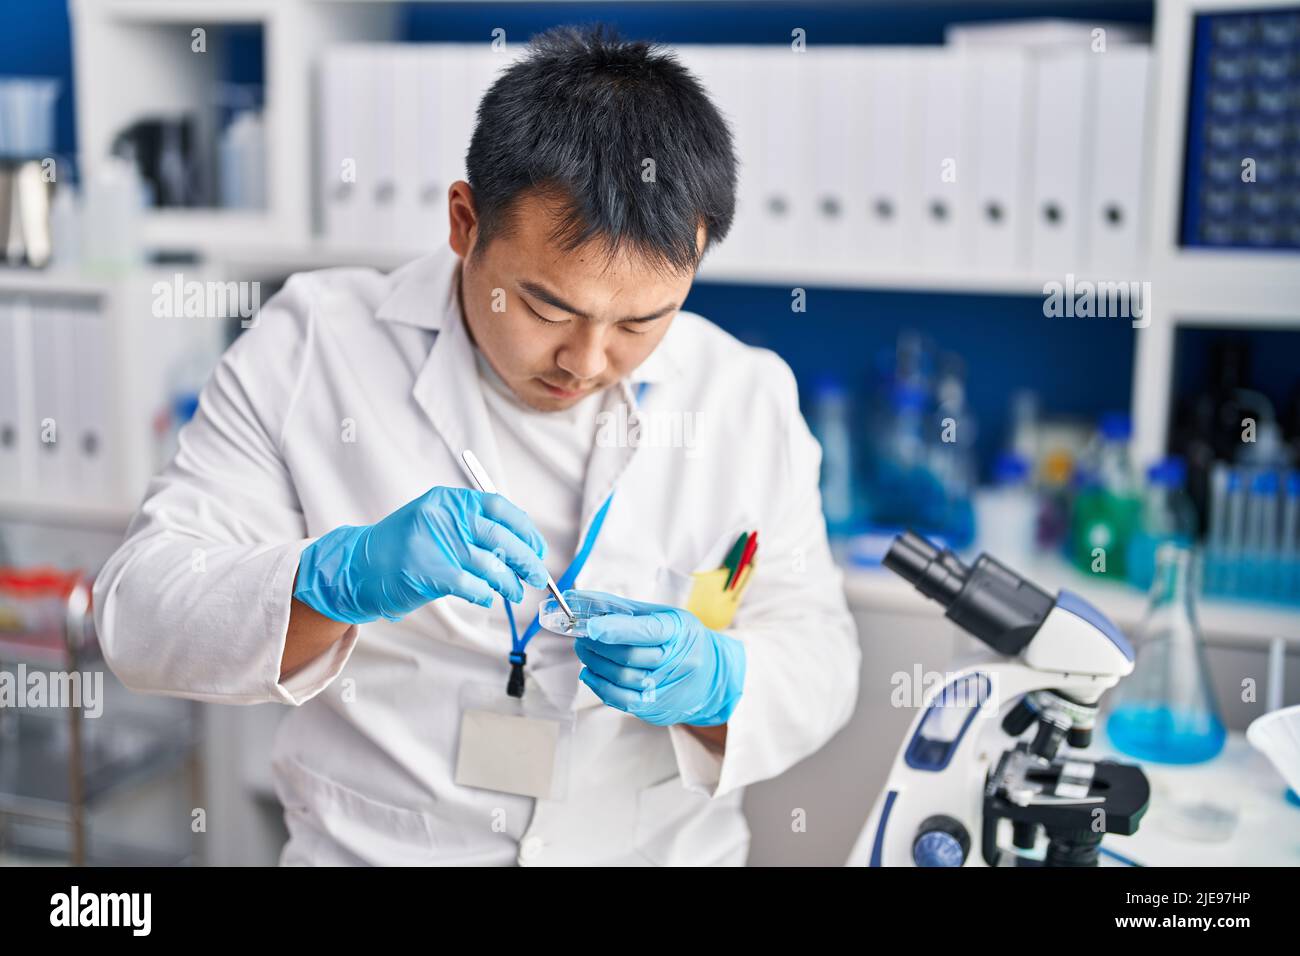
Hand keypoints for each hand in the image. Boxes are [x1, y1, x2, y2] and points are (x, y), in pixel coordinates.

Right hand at [294, 487, 548, 624]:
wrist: (359, 567)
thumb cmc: (404, 547)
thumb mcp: (435, 522)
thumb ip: (470, 526)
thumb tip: (518, 544)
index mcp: (448, 501)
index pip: (499, 508)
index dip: (525, 529)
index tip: (537, 547)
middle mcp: (444, 518)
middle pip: (501, 538)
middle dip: (526, 560)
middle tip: (538, 575)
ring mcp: (437, 545)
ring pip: (491, 565)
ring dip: (509, 583)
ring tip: (515, 591)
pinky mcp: (431, 573)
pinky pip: (472, 585)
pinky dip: (485, 593)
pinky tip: (487, 597)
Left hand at [570, 590, 745, 726]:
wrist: (713, 677)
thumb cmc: (683, 640)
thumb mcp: (665, 616)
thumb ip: (626, 610)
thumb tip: (584, 600)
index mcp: (680, 631)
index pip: (647, 631)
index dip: (616, 629)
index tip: (591, 626)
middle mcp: (677, 661)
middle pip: (629, 655)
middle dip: (597, 644)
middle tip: (581, 635)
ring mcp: (666, 687)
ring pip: (621, 677)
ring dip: (595, 663)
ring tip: (584, 650)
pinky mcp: (656, 707)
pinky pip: (621, 699)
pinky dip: (599, 686)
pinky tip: (590, 674)